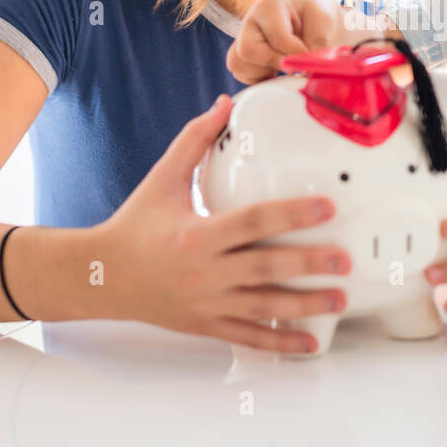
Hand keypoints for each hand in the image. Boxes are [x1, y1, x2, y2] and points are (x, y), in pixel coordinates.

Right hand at [91, 94, 350, 353]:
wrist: (101, 276)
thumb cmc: (135, 224)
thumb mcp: (163, 178)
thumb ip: (196, 141)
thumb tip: (224, 104)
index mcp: (197, 234)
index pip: (253, 222)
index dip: (292, 214)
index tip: (327, 208)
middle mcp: (204, 272)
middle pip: (265, 267)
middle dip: (309, 264)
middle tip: (345, 258)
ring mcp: (207, 303)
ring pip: (263, 306)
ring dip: (305, 305)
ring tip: (340, 299)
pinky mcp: (206, 325)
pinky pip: (249, 337)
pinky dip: (280, 342)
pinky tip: (308, 342)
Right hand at [226, 0, 384, 82]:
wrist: (323, 26)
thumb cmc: (325, 18)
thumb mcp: (328, 22)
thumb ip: (321, 41)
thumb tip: (314, 65)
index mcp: (270, 6)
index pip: (276, 37)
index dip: (296, 53)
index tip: (311, 59)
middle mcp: (251, 21)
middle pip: (248, 51)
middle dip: (276, 63)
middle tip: (298, 66)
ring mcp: (244, 40)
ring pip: (240, 64)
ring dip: (266, 72)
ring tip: (288, 68)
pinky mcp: (244, 59)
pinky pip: (242, 76)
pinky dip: (259, 80)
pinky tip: (278, 75)